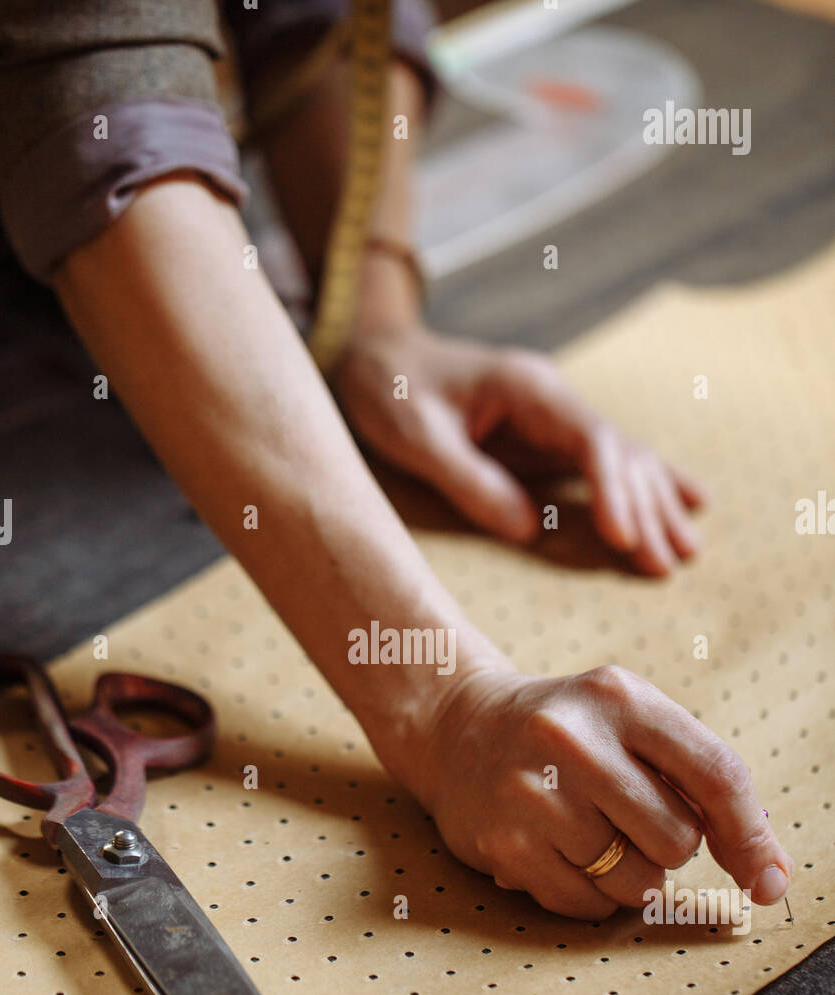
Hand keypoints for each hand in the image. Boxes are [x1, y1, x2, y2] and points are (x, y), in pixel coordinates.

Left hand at [333, 325, 708, 573]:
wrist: (377, 356)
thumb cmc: (390, 391)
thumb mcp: (416, 436)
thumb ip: (469, 480)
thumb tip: (530, 529)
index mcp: (528, 389)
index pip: (590, 439)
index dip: (612, 490)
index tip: (622, 538)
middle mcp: (553, 399)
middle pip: (618, 453)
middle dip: (645, 509)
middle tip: (665, 566)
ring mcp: (555, 418)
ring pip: (622, 461)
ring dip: (654, 505)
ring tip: (685, 554)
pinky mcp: (548, 439)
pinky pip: (606, 463)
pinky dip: (647, 485)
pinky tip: (690, 503)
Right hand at [407, 663, 791, 919]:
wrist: (459, 728)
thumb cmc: (570, 735)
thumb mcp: (632, 724)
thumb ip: (701, 783)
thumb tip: (768, 871)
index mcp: (620, 698)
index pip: (717, 775)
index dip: (751, 836)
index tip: (768, 880)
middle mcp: (573, 740)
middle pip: (678, 839)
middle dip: (668, 847)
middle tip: (629, 820)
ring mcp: (533, 794)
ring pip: (635, 881)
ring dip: (629, 876)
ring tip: (591, 835)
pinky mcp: (503, 843)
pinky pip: (585, 904)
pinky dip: (588, 895)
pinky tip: (561, 855)